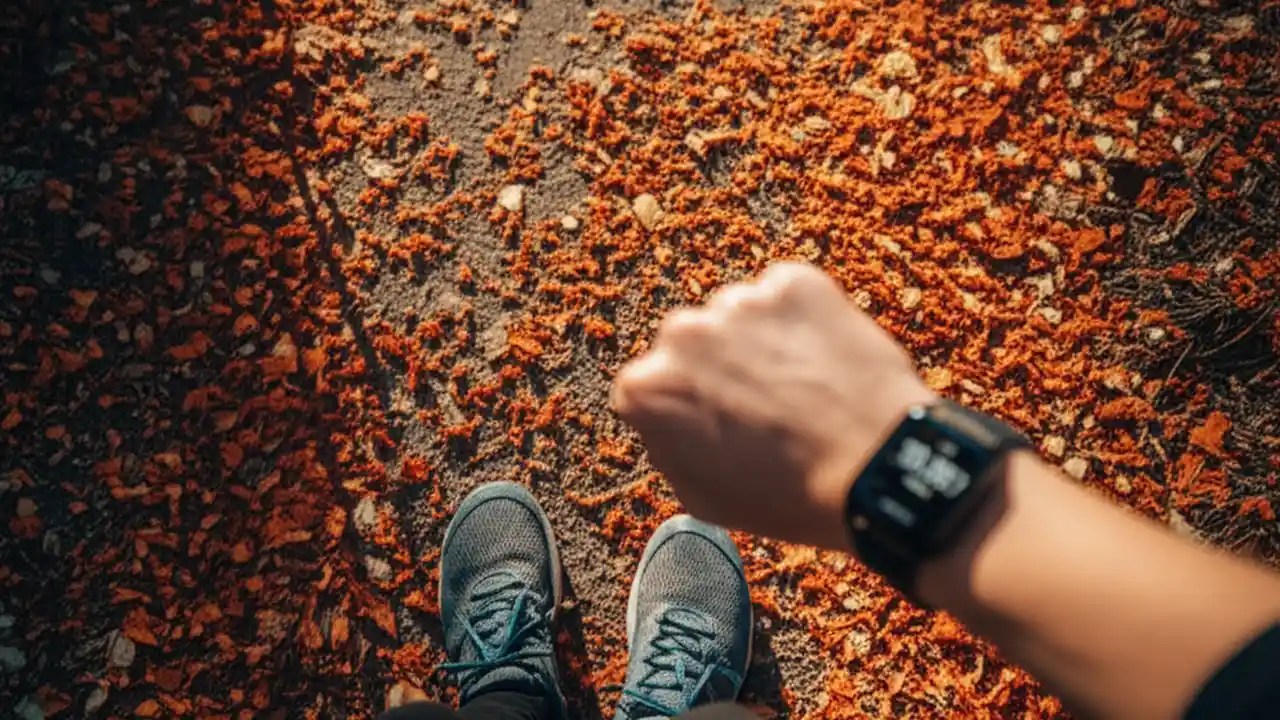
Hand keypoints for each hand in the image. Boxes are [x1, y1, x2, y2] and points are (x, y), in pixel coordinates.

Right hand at [612, 262, 936, 549]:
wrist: (875, 470)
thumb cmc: (788, 496)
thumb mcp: (700, 495)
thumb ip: (667, 444)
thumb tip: (671, 418)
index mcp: (647, 387)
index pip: (649, 385)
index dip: (685, 408)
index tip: (715, 424)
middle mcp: (682, 332)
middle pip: (691, 342)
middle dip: (718, 366)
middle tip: (764, 405)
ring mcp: (740, 302)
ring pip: (739, 315)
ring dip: (759, 340)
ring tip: (802, 387)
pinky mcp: (794, 283)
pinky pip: (787, 296)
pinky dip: (803, 320)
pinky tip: (825, 362)